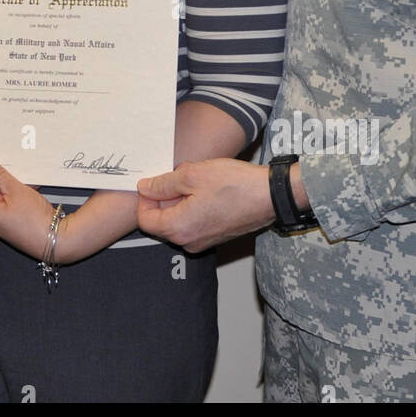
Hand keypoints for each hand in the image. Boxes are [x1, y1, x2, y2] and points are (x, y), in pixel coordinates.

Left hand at [136, 158, 274, 251]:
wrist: (271, 196)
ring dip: (180, 200)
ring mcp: (203, 242)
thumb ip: (163, 184)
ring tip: (196, 180)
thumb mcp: (192, 174)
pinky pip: (193, 223)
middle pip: (160, 222)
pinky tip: (207, 189)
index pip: (144, 220)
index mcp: (179, 228)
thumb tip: (144, 188)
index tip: (156, 181)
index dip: (145, 199)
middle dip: (164, 198)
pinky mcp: (215, 237)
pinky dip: (193, 206)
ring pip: (177, 221)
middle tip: (180, 176)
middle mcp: (189, 242)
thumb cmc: (234, 184)